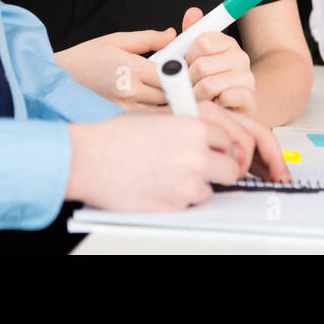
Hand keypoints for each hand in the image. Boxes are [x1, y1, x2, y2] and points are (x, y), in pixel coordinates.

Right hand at [54, 29, 176, 111]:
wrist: (60, 79)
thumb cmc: (86, 58)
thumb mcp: (117, 40)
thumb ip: (148, 39)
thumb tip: (171, 35)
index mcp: (130, 69)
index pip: (170, 76)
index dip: (179, 73)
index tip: (180, 70)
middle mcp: (129, 93)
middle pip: (169, 96)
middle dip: (176, 88)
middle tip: (174, 81)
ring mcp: (124, 111)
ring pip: (161, 113)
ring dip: (166, 104)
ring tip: (161, 93)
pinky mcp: (120, 121)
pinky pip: (147, 122)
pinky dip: (154, 116)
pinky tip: (149, 105)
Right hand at [63, 103, 289, 211]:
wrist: (90, 159)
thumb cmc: (115, 137)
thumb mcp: (158, 118)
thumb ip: (187, 126)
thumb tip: (208, 137)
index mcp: (195, 127)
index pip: (232, 139)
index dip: (224, 144)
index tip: (219, 148)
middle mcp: (197, 155)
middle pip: (233, 168)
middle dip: (222, 168)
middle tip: (206, 166)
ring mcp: (188, 182)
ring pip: (213, 189)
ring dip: (199, 184)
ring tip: (172, 174)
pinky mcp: (175, 204)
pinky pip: (190, 204)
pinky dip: (180, 197)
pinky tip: (160, 185)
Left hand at [179, 6, 256, 111]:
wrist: (232, 108)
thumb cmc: (210, 82)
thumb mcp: (196, 56)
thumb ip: (191, 34)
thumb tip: (192, 12)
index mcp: (226, 43)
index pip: (202, 42)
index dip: (189, 56)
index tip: (189, 63)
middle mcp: (240, 56)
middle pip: (201, 66)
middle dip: (190, 80)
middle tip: (193, 85)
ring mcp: (247, 77)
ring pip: (208, 84)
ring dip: (198, 96)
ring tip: (202, 97)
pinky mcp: (250, 97)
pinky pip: (224, 98)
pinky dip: (214, 105)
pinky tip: (216, 104)